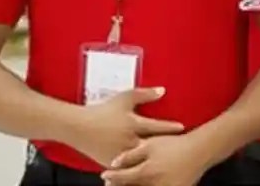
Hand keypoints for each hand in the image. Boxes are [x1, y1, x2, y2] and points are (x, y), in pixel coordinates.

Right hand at [66, 87, 184, 169]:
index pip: (156, 126)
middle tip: (179, 147)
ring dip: (152, 159)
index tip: (182, 127)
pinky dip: (136, 169)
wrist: (77, 127)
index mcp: (132, 124)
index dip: (171, 127)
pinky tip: (147, 170)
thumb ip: (144, 94)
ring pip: (140, 160)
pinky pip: (127, 168)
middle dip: (165, 147)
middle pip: (152, 146)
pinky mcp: (111, 164)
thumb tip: (162, 90)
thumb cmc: (102, 111)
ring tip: (167, 160)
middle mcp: (128, 140)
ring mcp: (120, 154)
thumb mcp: (123, 99)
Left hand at [101, 134, 212, 185]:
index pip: (122, 178)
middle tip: (111, 184)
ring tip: (129, 182)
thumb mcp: (151, 144)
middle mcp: (154, 184)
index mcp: (147, 171)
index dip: (111, 177)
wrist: (200, 150)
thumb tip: (113, 163)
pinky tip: (145, 183)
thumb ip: (131, 155)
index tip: (104, 175)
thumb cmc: (175, 144)